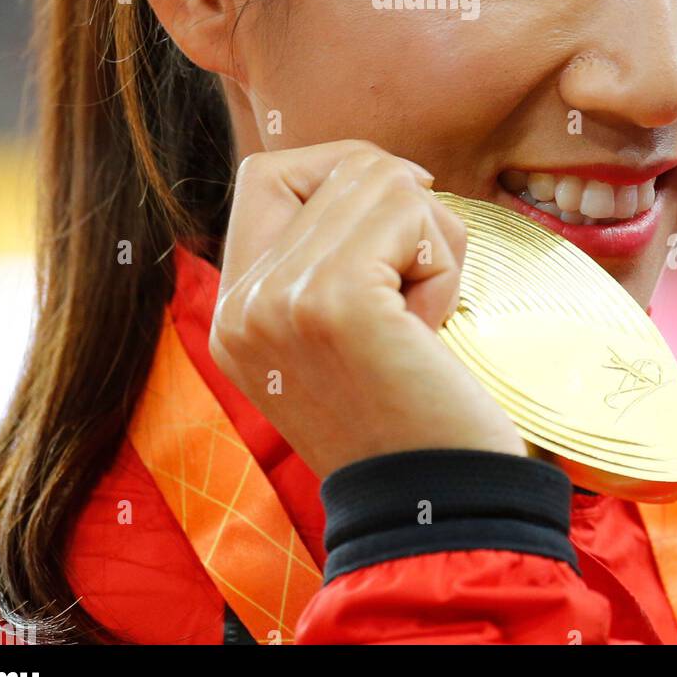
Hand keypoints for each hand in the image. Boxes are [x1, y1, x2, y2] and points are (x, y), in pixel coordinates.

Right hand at [209, 139, 526, 477]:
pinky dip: (442, 261)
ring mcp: (277, 301)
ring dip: (431, 241)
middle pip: (339, 167)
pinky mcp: (332, 302)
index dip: (338, 166)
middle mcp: (240, 305)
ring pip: (381, 180)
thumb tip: (393, 173)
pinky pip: (409, 211)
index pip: (264, 172)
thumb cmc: (412, 416)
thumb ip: (331, 255)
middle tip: (419, 297)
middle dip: (407, 211)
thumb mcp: (342, 332)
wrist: (437, 510)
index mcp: (233, 313)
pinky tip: (429, 328)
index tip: (400, 213)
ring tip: (421, 320)